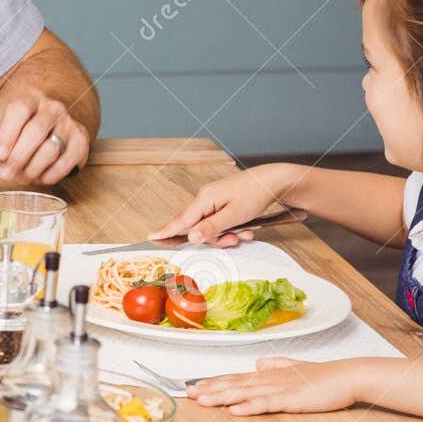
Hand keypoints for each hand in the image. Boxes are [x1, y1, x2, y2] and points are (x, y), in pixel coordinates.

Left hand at [0, 88, 89, 184]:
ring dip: (33, 169)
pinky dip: (51, 174)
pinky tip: (40, 176)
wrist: (51, 115)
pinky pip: (67, 162)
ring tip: (21, 176)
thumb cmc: (24, 124)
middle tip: (6, 173)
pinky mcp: (81, 141)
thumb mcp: (5, 125)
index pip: (19, 111)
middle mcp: (52, 108)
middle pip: (35, 132)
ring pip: (51, 149)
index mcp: (29, 99)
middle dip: (18, 157)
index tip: (0, 155)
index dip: (8, 134)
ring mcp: (69, 124)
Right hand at [146, 163, 296, 246]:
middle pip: (197, 227)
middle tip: (233, 240)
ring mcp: (213, 201)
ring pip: (209, 227)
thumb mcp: (234, 216)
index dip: (165, 230)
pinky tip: (244, 229)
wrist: (273, 181)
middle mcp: (205, 199)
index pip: (180, 220)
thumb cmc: (255, 194)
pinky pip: (218, 222)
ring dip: (226, 235)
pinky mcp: (221, 204)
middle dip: (214, 238)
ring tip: (244, 233)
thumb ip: (211, 227)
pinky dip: (230, 229)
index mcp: (204, 199)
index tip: (149, 237)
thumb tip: (190, 236)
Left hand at [188, 357, 361, 415]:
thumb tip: (258, 364)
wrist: (347, 377)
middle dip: (210, 388)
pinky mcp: (292, 399)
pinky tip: (235, 410)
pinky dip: (250, 406)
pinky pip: (267, 404)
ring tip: (202, 400)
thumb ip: (276, 366)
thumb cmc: (324, 377)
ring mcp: (279, 388)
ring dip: (222, 396)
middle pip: (234, 384)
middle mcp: (269, 379)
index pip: (236, 378)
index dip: (214, 382)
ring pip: (245, 393)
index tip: (194, 385)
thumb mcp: (294, 369)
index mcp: (269, 375)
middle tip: (187, 393)